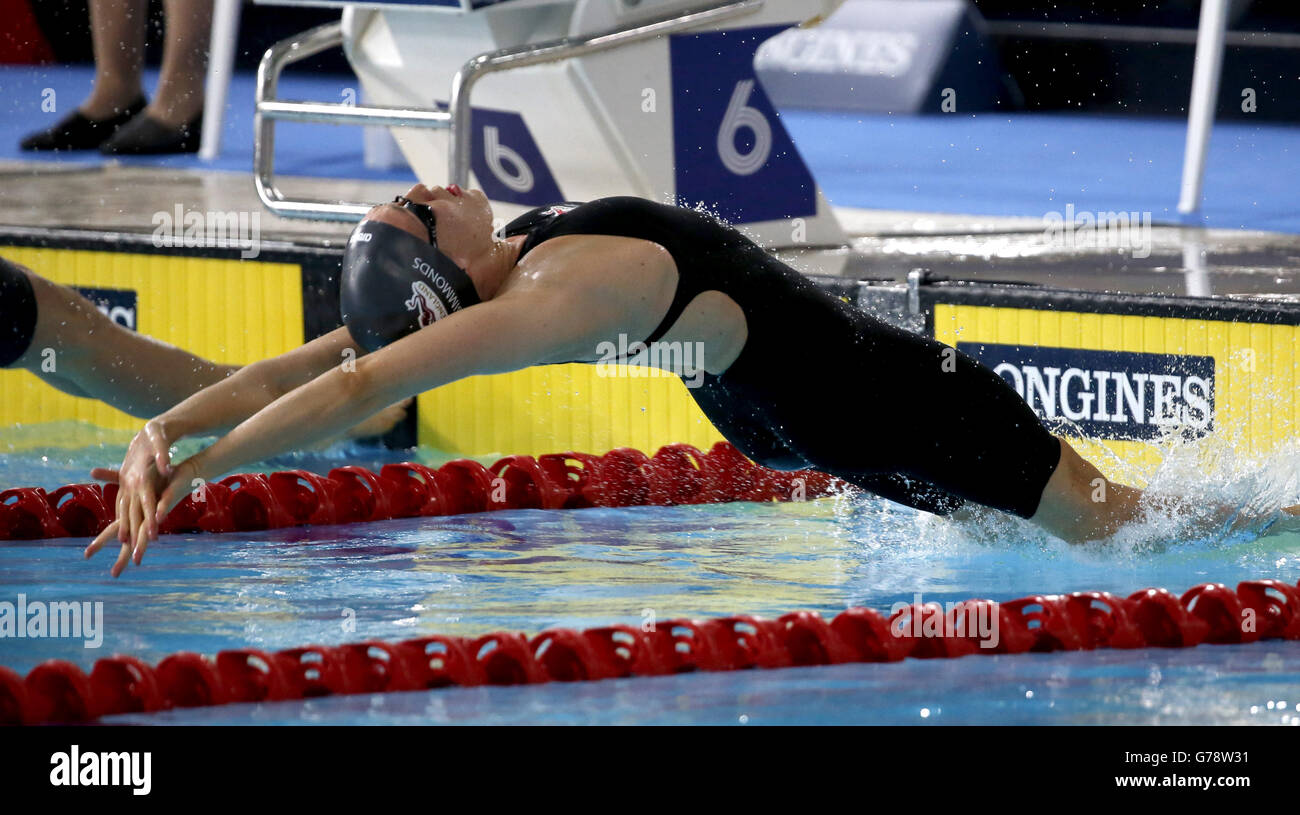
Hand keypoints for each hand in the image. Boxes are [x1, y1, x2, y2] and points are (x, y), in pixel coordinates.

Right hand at [84, 457, 199, 576]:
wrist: (180, 471)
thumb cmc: (158, 479)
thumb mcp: (130, 476)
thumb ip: (111, 476)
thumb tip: (91, 471)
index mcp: (133, 512)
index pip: (115, 530)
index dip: (101, 542)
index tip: (86, 556)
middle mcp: (145, 516)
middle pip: (130, 538)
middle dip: (123, 555)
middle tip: (113, 574)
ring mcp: (158, 509)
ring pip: (148, 527)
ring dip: (143, 541)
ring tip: (136, 559)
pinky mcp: (170, 496)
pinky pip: (165, 504)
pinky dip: (161, 511)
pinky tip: (158, 520)